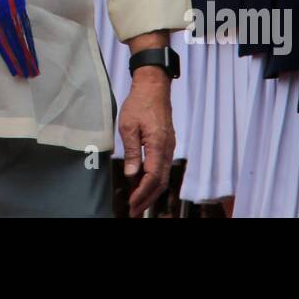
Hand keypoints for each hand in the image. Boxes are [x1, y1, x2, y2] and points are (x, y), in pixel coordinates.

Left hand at [118, 68, 174, 217]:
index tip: (132, 203)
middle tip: (135, 211)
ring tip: (138, 203)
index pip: (153, 177)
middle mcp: (167, 148)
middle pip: (161, 181)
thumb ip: (132, 151)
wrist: (154, 86)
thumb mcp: (128, 126)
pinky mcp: (167, 143)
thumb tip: (132, 174)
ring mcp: (169, 146)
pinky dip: (154, 180)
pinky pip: (162, 167)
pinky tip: (144, 184)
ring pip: (163, 176)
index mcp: (158, 144)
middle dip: (148, 198)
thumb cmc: (139, 103)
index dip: (143, 193)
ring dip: (151, 191)